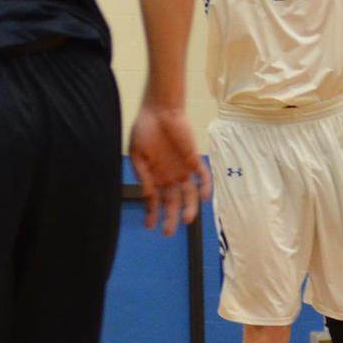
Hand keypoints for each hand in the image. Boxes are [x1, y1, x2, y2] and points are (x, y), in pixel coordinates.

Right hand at [129, 106, 209, 234]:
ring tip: (187, 220)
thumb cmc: (144, 130)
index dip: (152, 214)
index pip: (154, 201)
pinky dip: (205, 186)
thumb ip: (143, 176)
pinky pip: (202, 175)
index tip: (150, 227)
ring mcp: (182, 169)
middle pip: (172, 202)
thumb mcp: (137, 155)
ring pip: (189, 194)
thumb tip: (147, 196)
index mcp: (154, 177)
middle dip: (170, 218)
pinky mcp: (193, 159)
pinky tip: (204, 197)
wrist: (158, 110)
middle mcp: (169, 176)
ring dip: (189, 208)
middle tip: (168, 232)